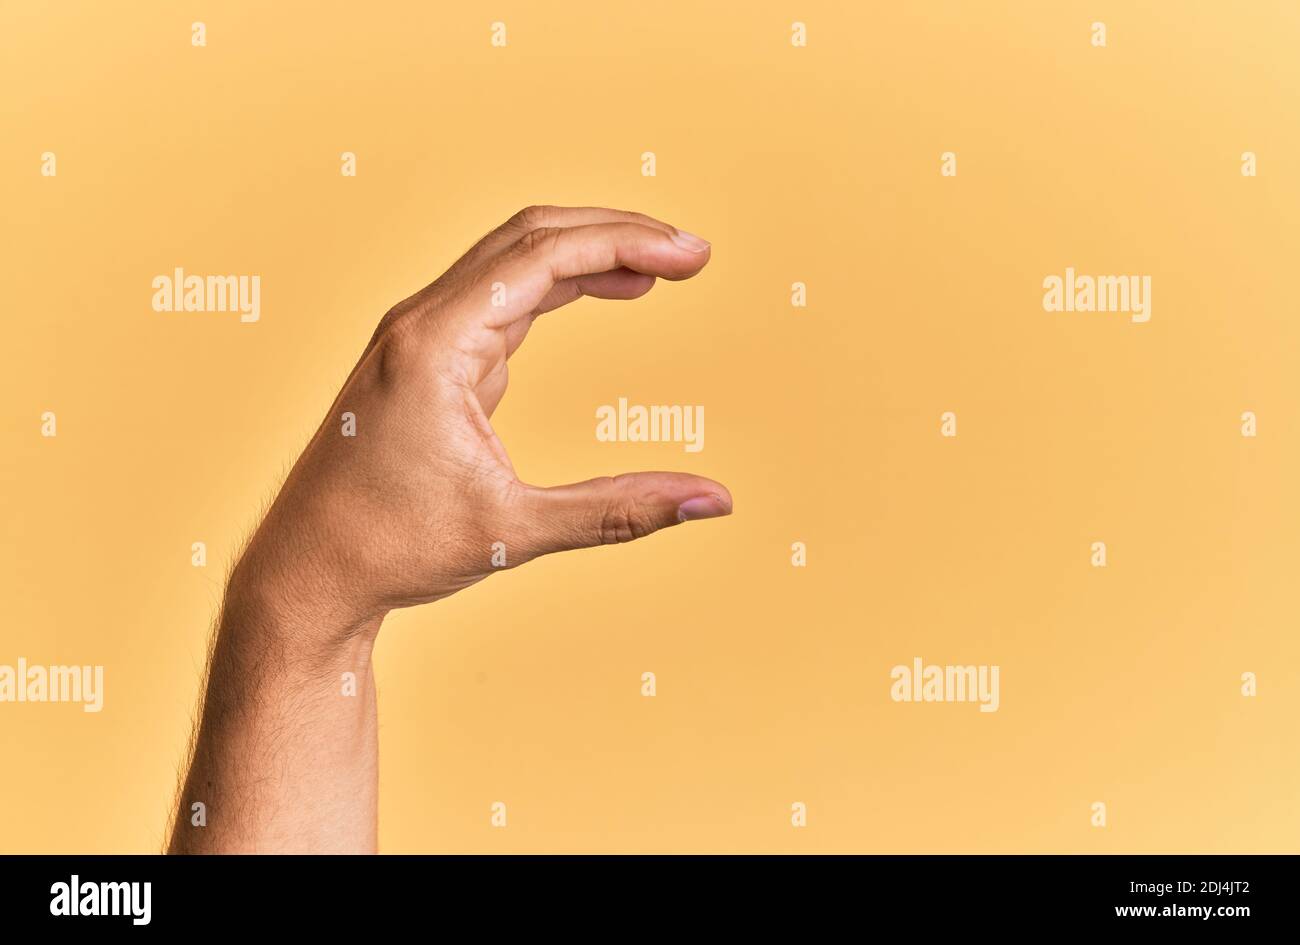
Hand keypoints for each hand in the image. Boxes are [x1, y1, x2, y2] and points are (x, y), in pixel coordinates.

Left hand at [231, 206, 732, 639]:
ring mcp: (417, 335)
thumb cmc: (392, 549)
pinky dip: (558, 286)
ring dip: (588, 254)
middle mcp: (420, 322)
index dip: (627, 244)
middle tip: (691, 253)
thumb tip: (715, 500)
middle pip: (530, 237)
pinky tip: (602, 293)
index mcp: (435, 345)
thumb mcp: (515, 532)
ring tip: (659, 270)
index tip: (693, 257)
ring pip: (513, 260)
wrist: (305, 572)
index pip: (543, 256)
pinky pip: (499, 295)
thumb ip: (621, 511)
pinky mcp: (424, 356)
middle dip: (616, 234)